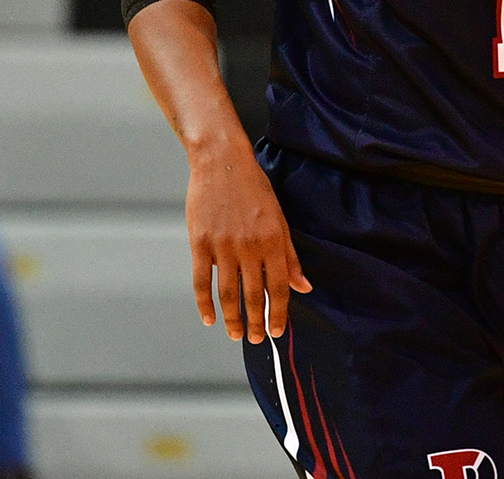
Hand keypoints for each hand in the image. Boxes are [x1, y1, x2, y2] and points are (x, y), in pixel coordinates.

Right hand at [186, 139, 310, 343]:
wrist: (222, 163)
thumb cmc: (254, 189)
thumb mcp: (279, 219)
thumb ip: (289, 256)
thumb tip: (303, 286)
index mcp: (273, 241)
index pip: (278, 287)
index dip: (279, 312)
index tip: (277, 330)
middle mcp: (249, 247)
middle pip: (252, 295)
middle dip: (256, 322)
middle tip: (257, 339)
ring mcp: (223, 246)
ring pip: (228, 293)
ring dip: (232, 318)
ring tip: (236, 334)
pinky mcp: (200, 243)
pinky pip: (202, 280)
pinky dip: (205, 303)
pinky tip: (209, 318)